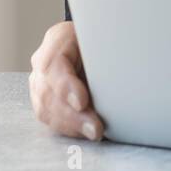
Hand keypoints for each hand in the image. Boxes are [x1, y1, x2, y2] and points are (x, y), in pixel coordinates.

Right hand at [29, 20, 104, 140]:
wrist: (92, 41)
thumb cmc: (103, 37)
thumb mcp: (107, 36)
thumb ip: (111, 50)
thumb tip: (130, 68)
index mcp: (58, 39)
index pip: (53, 63)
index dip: (66, 86)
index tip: (82, 102)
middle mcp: (43, 61)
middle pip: (49, 92)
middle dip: (73, 115)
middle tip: (96, 128)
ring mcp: (40, 81)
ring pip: (47, 109)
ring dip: (71, 125)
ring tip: (95, 133)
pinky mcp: (44, 98)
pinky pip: (51, 117)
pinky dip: (69, 128)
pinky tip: (86, 132)